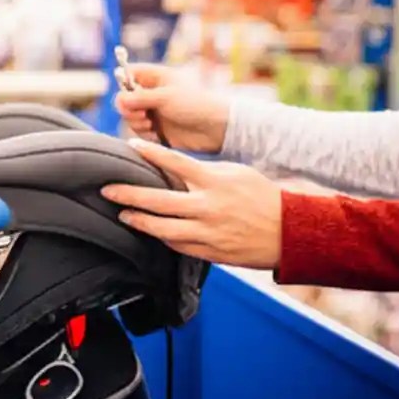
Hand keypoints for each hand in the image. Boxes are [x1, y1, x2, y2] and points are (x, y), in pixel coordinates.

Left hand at [102, 139, 282, 269]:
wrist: (291, 231)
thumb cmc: (262, 196)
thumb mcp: (236, 173)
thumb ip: (204, 172)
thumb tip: (172, 169)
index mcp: (215, 181)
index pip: (174, 162)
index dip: (149, 153)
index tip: (130, 146)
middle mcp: (208, 206)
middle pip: (157, 201)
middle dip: (128, 195)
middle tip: (107, 190)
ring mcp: (207, 232)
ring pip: (162, 229)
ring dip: (139, 221)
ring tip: (123, 215)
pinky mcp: (210, 252)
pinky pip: (178, 245)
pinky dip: (163, 237)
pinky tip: (150, 230)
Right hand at [115, 64, 230, 153]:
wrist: (216, 128)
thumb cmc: (195, 104)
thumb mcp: (164, 97)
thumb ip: (138, 98)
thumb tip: (119, 101)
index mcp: (156, 77)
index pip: (130, 74)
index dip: (123, 82)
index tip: (127, 94)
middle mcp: (153, 93)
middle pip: (125, 99)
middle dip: (129, 109)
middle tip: (142, 114)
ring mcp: (154, 111)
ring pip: (130, 117)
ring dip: (136, 123)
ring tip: (151, 125)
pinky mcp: (157, 129)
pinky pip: (139, 131)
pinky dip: (144, 133)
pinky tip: (156, 133)